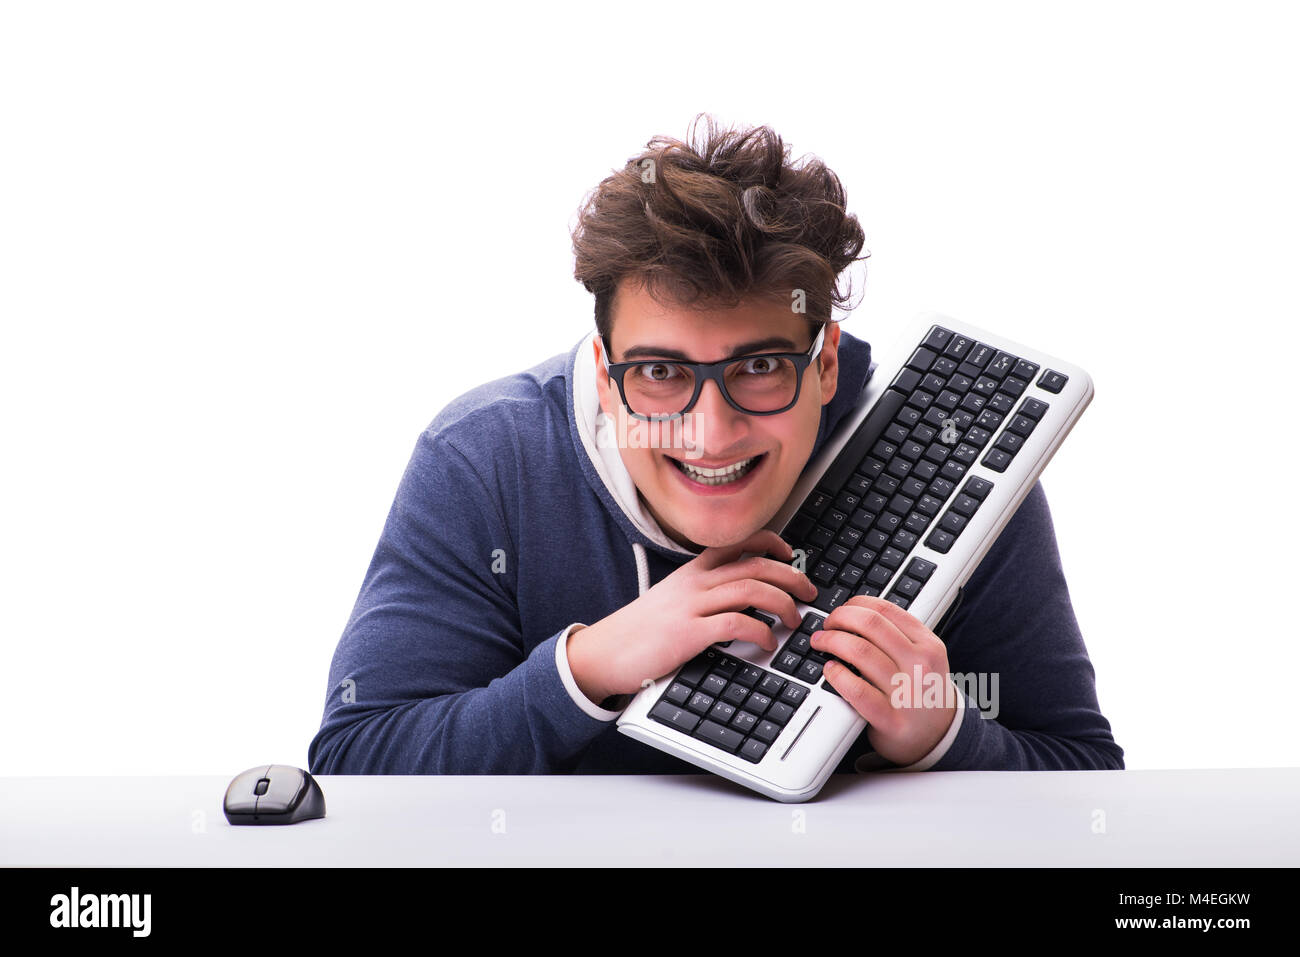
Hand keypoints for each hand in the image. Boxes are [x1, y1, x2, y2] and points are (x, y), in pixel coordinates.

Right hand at [567, 529, 818, 701]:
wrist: (604, 651)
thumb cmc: (640, 631)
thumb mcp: (672, 599)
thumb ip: (703, 593)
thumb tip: (741, 597)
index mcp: (692, 571)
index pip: (738, 542)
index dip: (771, 543)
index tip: (790, 555)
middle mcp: (695, 583)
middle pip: (755, 565)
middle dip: (791, 576)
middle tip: (809, 592)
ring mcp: (691, 606)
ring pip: (751, 589)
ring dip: (782, 604)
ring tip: (794, 620)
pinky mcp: (688, 633)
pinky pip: (736, 624)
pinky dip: (760, 632)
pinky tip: (767, 643)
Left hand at [813, 595, 956, 766]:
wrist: (938, 736)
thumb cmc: (923, 692)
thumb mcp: (924, 657)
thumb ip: (897, 635)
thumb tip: (854, 612)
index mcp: (928, 645)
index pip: (885, 609)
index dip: (855, 604)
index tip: (842, 610)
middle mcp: (920, 665)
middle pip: (870, 624)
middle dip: (839, 618)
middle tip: (827, 625)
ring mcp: (907, 693)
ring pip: (860, 652)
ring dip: (831, 642)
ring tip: (821, 643)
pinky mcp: (891, 719)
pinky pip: (857, 690)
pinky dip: (837, 675)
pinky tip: (830, 670)